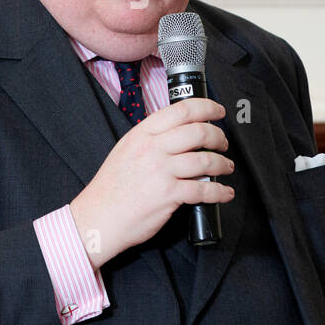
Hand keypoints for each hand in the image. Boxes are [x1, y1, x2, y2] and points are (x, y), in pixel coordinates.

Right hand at [68, 99, 235, 268]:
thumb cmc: (111, 188)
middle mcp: (152, 148)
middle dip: (219, 137)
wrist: (98, 217)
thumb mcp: (126, 150)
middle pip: (198, 131)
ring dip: (222, 163)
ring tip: (225, 167)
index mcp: (142, 134)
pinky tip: (223, 193)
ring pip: (205, 159)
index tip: (218, 111)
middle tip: (223, 143)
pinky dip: (219, 192)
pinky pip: (203, 190)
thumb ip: (151, 138)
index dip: (207, 107)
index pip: (181, 110)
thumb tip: (179, 132)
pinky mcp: (168, 195)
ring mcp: (160, 171)